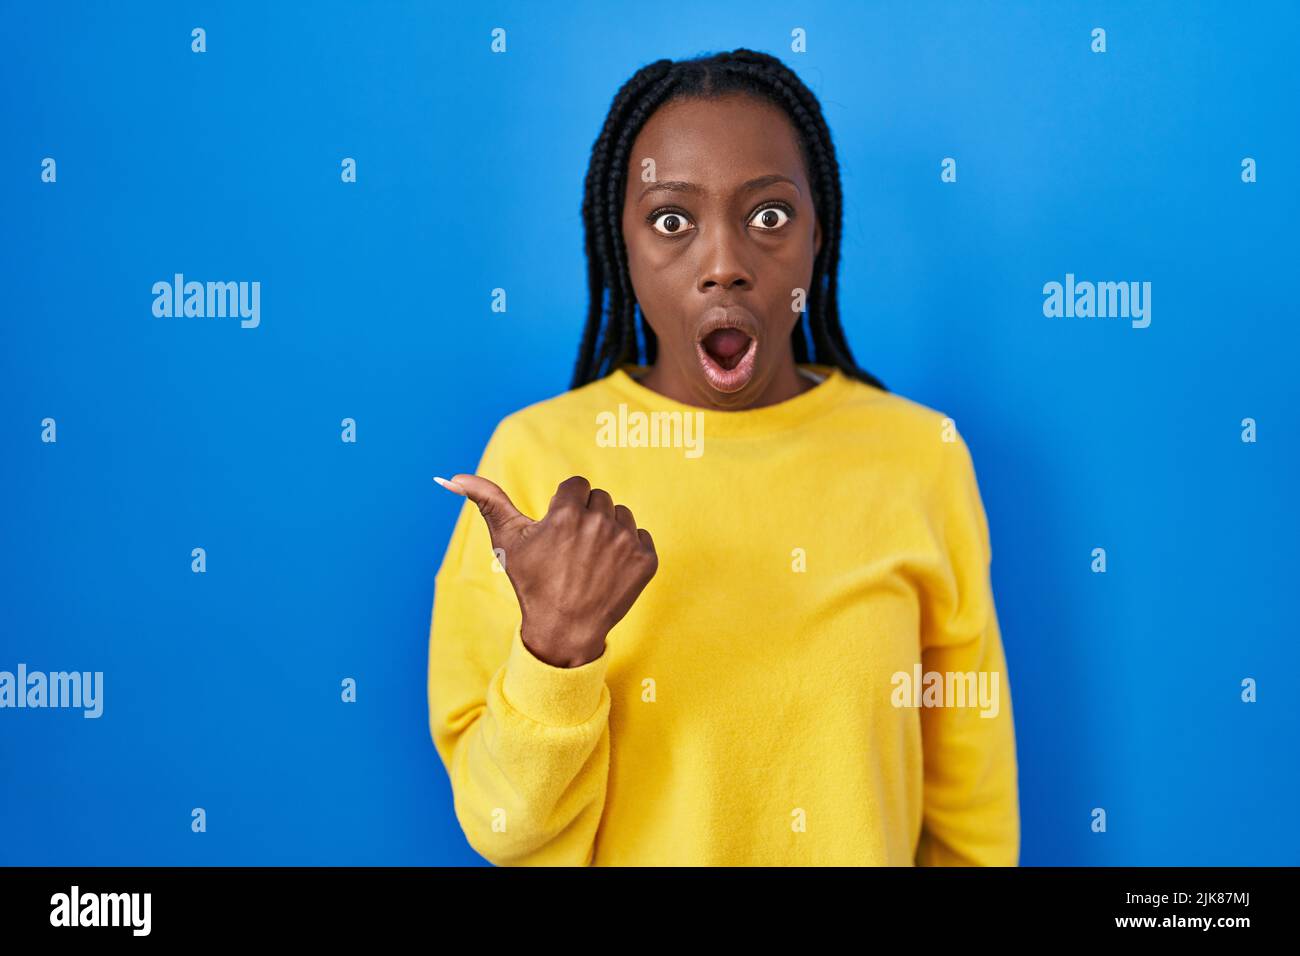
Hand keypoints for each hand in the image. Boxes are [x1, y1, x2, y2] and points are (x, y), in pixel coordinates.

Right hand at [435, 474, 657, 666]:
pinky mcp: (645, 560)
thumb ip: (486, 501)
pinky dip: (628, 551)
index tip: (559, 533)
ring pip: (621, 515)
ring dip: (609, 531)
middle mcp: (599, 523)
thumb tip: (451, 478)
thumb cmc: (534, 583)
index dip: (565, 507)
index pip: (576, 486)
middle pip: (599, 499)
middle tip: (573, 550)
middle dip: (587, 517)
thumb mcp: (507, 540)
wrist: (565, 630)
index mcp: (567, 513)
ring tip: (591, 559)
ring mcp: (626, 542)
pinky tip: (610, 570)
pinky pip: (641, 536)